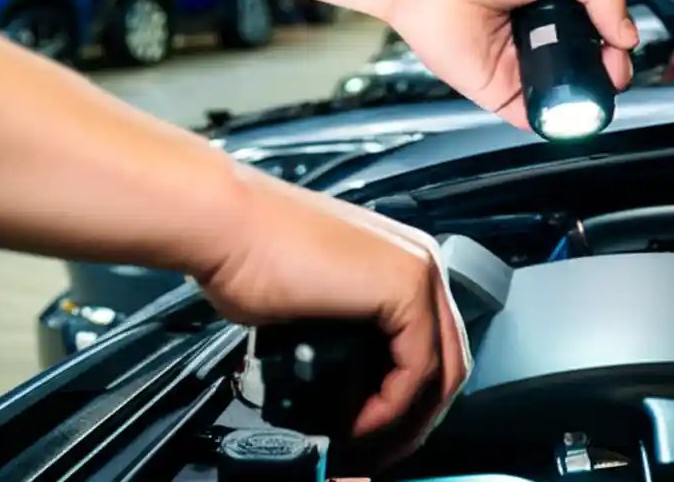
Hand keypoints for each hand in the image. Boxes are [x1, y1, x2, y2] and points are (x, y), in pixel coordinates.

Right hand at [197, 167, 468, 458]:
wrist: (226, 225)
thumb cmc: (251, 254)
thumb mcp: (312, 304)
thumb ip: (345, 335)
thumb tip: (346, 380)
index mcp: (402, 260)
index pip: (433, 342)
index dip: (411, 398)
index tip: (380, 431)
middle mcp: (421, 261)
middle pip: (447, 358)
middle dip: (419, 415)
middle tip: (383, 449)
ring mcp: (419, 271)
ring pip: (442, 367)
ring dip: (408, 418)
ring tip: (370, 444)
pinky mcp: (407, 287)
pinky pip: (418, 368)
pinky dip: (392, 406)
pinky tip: (360, 422)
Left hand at [386, 0, 637, 128]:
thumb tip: (627, 34)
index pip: (600, 27)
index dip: (616, 39)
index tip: (622, 45)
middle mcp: (538, 32)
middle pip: (588, 64)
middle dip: (609, 72)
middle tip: (613, 72)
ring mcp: (520, 64)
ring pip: (566, 93)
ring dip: (588, 98)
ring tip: (596, 92)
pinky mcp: (499, 91)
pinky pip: (534, 115)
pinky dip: (555, 122)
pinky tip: (571, 116)